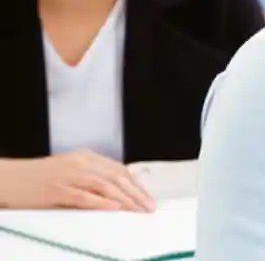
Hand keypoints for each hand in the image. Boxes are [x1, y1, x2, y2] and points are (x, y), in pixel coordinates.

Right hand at [0, 150, 155, 211]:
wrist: (9, 178)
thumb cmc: (38, 178)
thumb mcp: (70, 171)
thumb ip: (91, 178)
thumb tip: (116, 192)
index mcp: (86, 157)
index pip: (119, 170)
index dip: (135, 185)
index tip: (147, 198)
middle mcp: (81, 163)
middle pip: (116, 178)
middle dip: (136, 193)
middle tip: (148, 207)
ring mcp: (69, 175)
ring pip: (105, 186)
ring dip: (125, 199)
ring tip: (137, 210)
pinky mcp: (57, 189)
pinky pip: (84, 196)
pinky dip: (101, 202)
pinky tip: (114, 207)